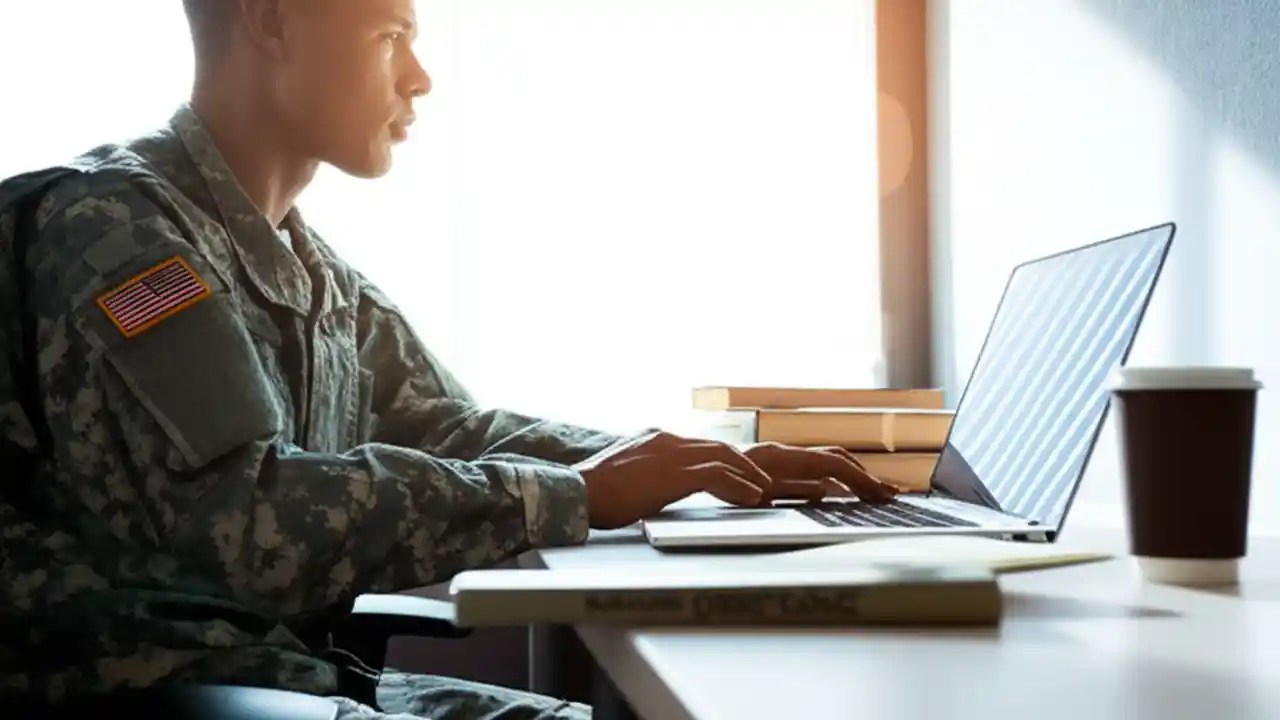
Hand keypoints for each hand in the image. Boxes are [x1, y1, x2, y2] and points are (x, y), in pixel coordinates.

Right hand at [573, 431, 889, 528]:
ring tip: (834, 490)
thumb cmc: (605, 495)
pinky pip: (710, 475)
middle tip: (868, 485)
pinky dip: (737, 485)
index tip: (842, 484)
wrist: (568, 492)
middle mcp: (694, 445)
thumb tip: (723, 488)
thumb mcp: (654, 485)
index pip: (761, 458)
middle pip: (773, 454)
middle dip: (825, 468)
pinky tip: (760, 496)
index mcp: (693, 448)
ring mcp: (681, 454)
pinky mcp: (665, 472)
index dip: (803, 470)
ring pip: (751, 461)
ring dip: (795, 476)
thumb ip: (686, 481)